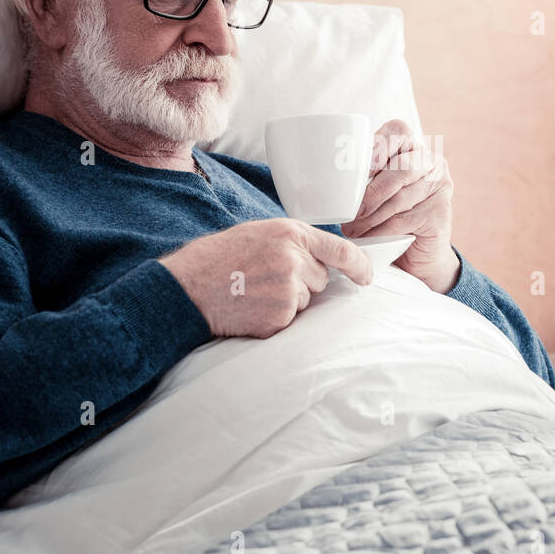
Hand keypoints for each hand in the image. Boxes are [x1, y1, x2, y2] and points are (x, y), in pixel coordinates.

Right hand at [160, 218, 372, 337]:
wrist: (188, 287)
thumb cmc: (219, 259)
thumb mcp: (258, 234)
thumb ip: (292, 243)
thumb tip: (322, 261)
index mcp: (290, 233)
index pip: (340, 250)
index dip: (359, 265)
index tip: (367, 276)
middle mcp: (294, 259)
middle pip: (320, 279)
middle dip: (301, 282)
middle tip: (263, 279)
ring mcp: (288, 289)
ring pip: (304, 301)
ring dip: (286, 301)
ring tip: (252, 292)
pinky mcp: (279, 316)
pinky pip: (290, 320)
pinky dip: (274, 318)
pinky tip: (250, 308)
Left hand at [341, 119, 459, 292]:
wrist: (415, 254)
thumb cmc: (386, 216)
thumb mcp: (373, 189)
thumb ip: (359, 175)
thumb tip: (325, 174)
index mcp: (412, 147)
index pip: (398, 131)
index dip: (378, 146)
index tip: (362, 168)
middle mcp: (431, 163)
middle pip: (401, 168)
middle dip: (373, 191)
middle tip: (352, 210)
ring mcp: (439, 188)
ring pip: (400, 198)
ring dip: (371, 216)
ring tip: (351, 229)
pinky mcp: (440, 215)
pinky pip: (404, 220)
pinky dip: (381, 230)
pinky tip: (368, 237)